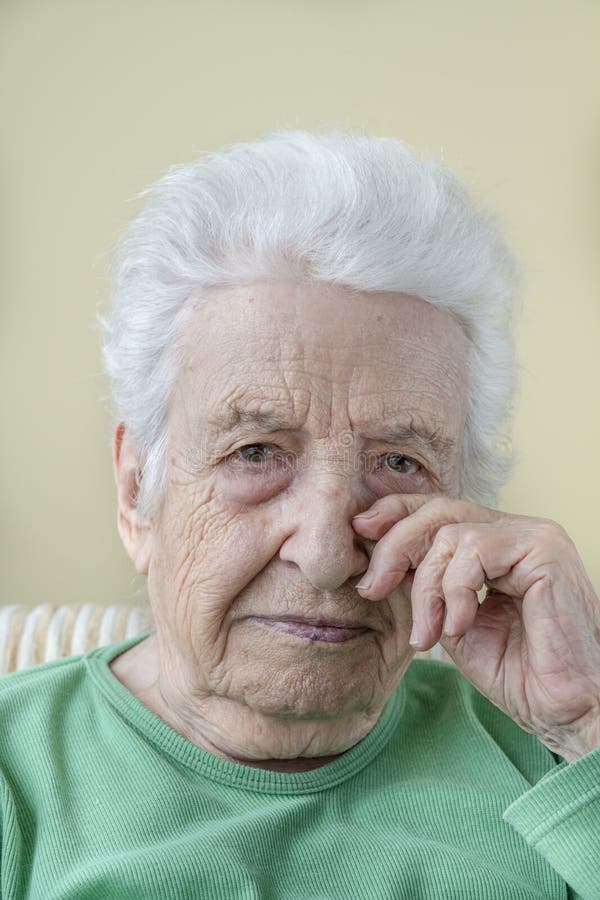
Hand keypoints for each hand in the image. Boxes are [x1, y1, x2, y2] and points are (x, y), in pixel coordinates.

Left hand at [352, 495, 599, 761]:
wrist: (565, 711)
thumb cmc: (519, 675)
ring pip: (449, 534)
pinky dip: (454, 591)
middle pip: (439, 510)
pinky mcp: (543, 550)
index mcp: (500, 543)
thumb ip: (425, 585)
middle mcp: (518, 532)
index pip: (440, 510)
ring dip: (426, 588)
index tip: (359, 532)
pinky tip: (459, 627)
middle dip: (395, 546)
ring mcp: (533, 536)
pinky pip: (475, 550)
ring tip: (428, 633)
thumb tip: (380, 559)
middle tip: (372, 587)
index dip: (395, 514)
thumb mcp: (452, 622)